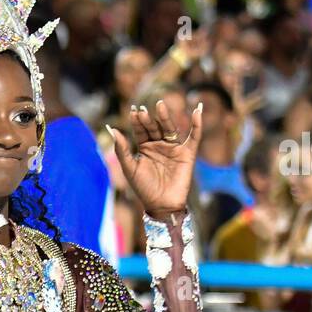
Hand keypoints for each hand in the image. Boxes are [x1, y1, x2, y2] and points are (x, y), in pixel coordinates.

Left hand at [106, 100, 201, 217]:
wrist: (161, 205)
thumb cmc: (143, 188)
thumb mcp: (129, 168)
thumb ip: (122, 150)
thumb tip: (113, 130)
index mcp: (144, 147)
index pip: (140, 130)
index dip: (137, 122)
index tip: (133, 111)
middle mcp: (159, 145)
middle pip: (154, 127)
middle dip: (148, 119)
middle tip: (142, 110)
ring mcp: (173, 148)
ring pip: (170, 129)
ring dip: (165, 118)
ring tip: (160, 106)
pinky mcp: (187, 154)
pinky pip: (194, 137)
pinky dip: (197, 125)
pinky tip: (197, 111)